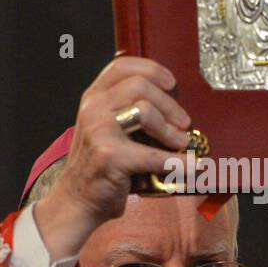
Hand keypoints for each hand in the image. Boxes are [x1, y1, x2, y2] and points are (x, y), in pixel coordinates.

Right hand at [34, 56, 190, 259]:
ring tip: (181, 142)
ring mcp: (99, 131)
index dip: (152, 69)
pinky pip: (154, 154)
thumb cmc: (99, 165)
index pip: (123, 66)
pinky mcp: (111, 156)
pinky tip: (190, 166)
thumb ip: (126, 110)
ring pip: (146, 111)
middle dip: (169, 104)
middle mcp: (93, 108)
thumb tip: (173, 105)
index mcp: (94, 97)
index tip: (171, 83)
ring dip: (171, 129)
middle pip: (140, 85)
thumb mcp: (104, 127)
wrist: (77, 200)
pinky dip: (177, 162)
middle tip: (183, 122)